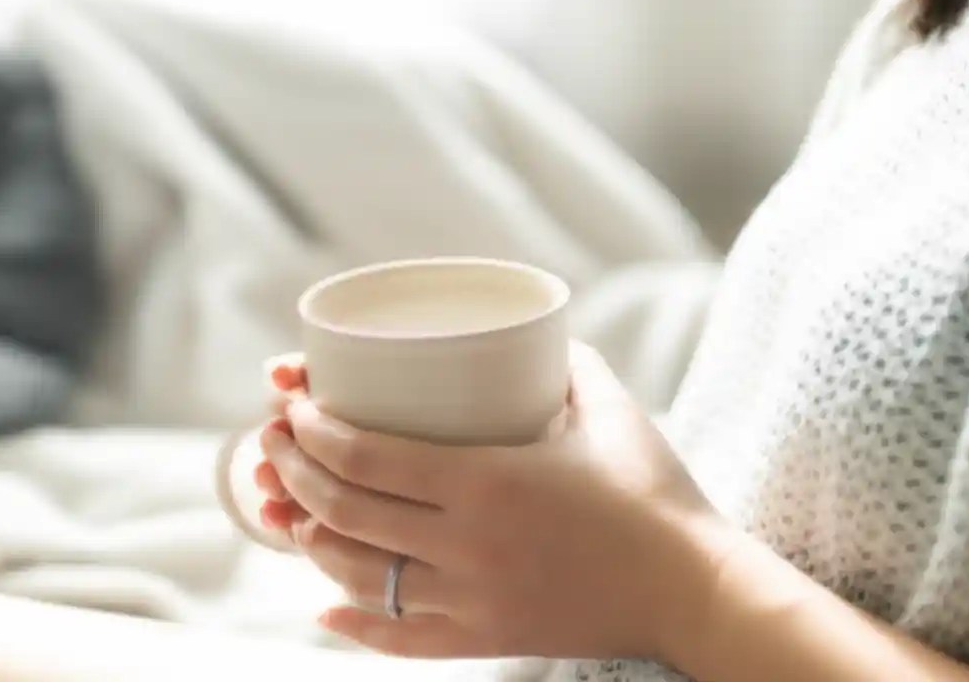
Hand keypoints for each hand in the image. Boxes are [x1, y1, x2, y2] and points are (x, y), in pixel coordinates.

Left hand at [253, 343, 725, 660]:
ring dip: (308, 539)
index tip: (294, 407)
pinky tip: (323, 607)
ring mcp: (472, 600)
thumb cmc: (656, 492)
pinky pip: (400, 641)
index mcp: (487, 481)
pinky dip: (353, 625)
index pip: (366, 458)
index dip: (314, 432)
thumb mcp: (609, 409)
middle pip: (346, 513)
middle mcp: (466, 545)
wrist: (693, 588)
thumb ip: (563, 362)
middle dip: (293, 474)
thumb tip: (532, 328)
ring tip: (290, 510)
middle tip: (275, 445)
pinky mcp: (487, 639)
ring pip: (358, 576)